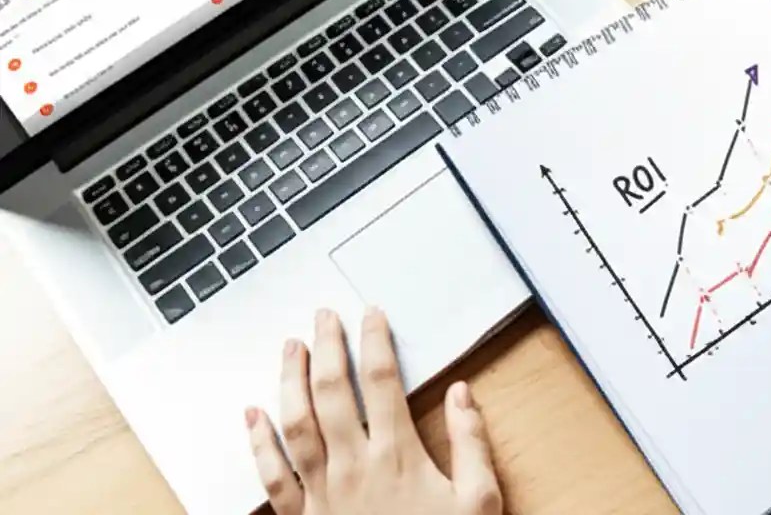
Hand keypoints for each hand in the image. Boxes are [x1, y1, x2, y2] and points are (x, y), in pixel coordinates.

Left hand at [245, 308, 501, 514]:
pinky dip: (258, 443)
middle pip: (332, 393)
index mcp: (399, 457)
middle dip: (326, 348)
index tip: (370, 315)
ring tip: (290, 347)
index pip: (382, 382)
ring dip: (289, 380)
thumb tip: (463, 395)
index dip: (375, 342)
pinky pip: (272, 477)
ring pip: (296, 424)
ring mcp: (322, 494)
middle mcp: (354, 468)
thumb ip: (472, 444)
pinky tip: (253, 414)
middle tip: (323, 316)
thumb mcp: (479, 503)